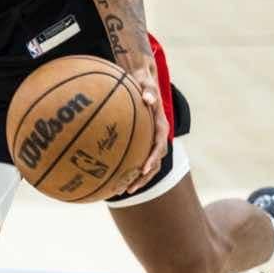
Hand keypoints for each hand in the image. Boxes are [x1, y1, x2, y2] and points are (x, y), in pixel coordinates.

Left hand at [113, 59, 169, 196]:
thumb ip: (148, 91)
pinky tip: (112, 177)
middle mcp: (158, 137)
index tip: (143, 169)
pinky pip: (137, 157)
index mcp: (161, 126)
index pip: (160, 146)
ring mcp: (150, 141)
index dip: (152, 159)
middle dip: (143, 177)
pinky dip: (128, 169)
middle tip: (130, 188)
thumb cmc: (144, 82)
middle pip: (154, 162)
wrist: (145, 81)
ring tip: (122, 191)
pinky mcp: (142, 141)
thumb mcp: (147, 83)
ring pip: (147, 165)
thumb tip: (147, 98)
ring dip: (137, 179)